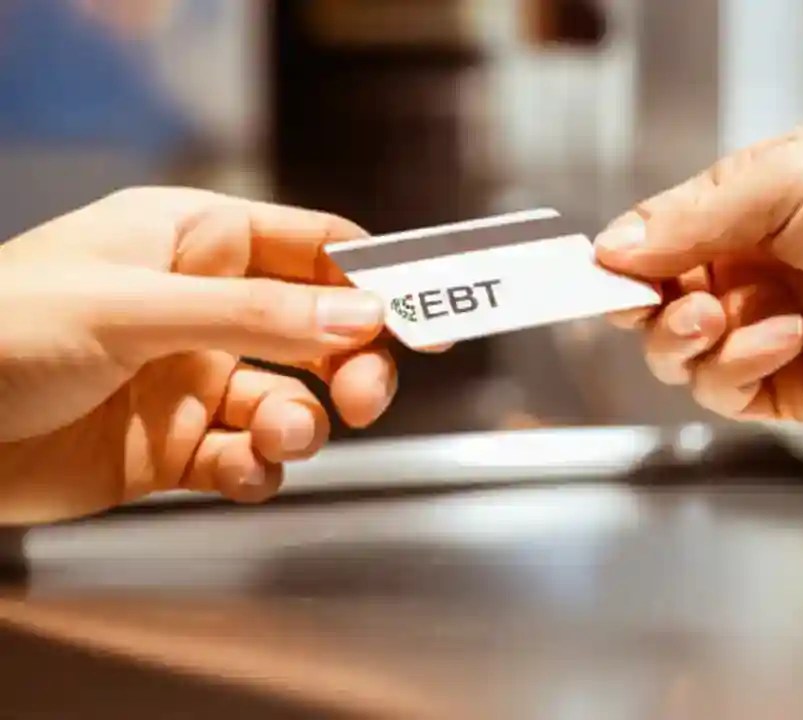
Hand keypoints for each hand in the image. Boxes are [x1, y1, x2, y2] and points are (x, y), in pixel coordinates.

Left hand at [0, 187, 403, 523]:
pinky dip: (259, 470)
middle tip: (365, 394)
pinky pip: (248, 459)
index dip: (377, 280)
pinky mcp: (176, 449)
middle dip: (352, 366)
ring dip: (302, 423)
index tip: (429, 316)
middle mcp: (204, 310)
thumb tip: (362, 321)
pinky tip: (239, 470)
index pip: (313, 250)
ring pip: (292, 401)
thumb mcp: (133, 308)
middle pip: (321, 333)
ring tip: (276, 436)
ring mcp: (192, 381)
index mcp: (193, 243)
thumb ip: (255, 317)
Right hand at [595, 122, 802, 424]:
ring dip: (685, 336)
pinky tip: (782, 337)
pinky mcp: (791, 388)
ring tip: (724, 311)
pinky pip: (724, 390)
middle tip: (666, 296)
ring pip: (677, 355)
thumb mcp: (787, 180)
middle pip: (651, 305)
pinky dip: (735, 365)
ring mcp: (768, 333)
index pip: (654, 240)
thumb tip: (611, 247)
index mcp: (746, 213)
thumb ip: (692, 215)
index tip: (596, 271)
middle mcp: (751, 273)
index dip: (621, 258)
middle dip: (645, 305)